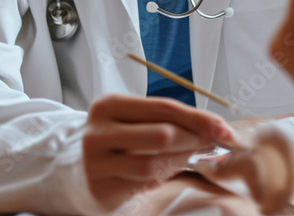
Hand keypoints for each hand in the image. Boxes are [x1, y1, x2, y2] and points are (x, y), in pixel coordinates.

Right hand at [82, 93, 238, 210]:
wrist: (70, 166)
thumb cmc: (112, 139)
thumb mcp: (130, 120)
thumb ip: (165, 120)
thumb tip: (212, 128)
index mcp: (109, 105)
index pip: (163, 107)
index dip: (198, 117)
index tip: (224, 128)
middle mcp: (99, 131)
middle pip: (162, 134)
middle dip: (196, 139)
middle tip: (217, 143)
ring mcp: (96, 162)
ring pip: (153, 163)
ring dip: (183, 160)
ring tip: (194, 155)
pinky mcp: (100, 189)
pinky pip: (142, 184)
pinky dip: (163, 177)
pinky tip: (170, 170)